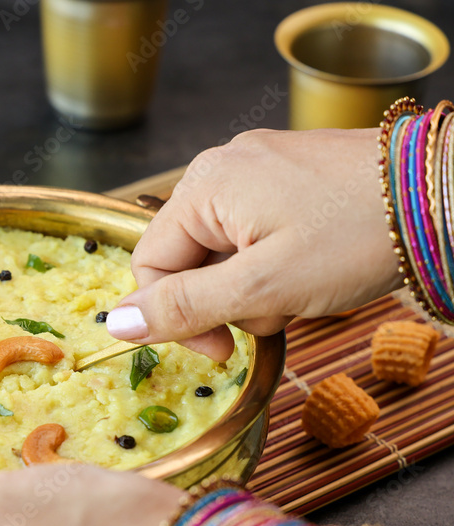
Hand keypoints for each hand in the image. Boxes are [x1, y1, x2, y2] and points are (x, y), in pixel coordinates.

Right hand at [107, 128, 402, 359]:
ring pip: (226, 247)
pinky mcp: (292, 172)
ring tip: (303, 290)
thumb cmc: (356, 236)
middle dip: (225, 299)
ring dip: (254, 285)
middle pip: (188, 255)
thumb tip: (115, 325)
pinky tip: (312, 267)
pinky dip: (276, 260)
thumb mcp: (262, 287)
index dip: (175, 316)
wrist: (447, 193)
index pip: (150, 263)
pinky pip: (258, 229)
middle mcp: (223, 165)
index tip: (223, 351)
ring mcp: (260, 165)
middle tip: (276, 314)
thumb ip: (183, 307)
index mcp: (203, 186)